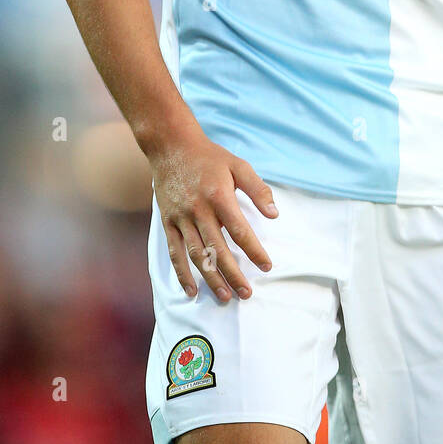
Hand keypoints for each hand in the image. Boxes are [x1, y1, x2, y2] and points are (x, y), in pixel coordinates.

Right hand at [148, 134, 277, 299]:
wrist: (171, 147)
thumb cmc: (209, 157)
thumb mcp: (238, 165)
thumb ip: (258, 189)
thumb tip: (274, 214)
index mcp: (219, 195)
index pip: (239, 230)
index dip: (254, 250)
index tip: (266, 266)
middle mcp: (198, 209)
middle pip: (217, 249)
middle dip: (233, 274)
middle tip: (247, 293)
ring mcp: (181, 217)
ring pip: (196, 255)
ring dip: (210, 278)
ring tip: (225, 297)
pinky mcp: (168, 222)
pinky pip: (174, 252)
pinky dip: (182, 273)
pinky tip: (191, 290)